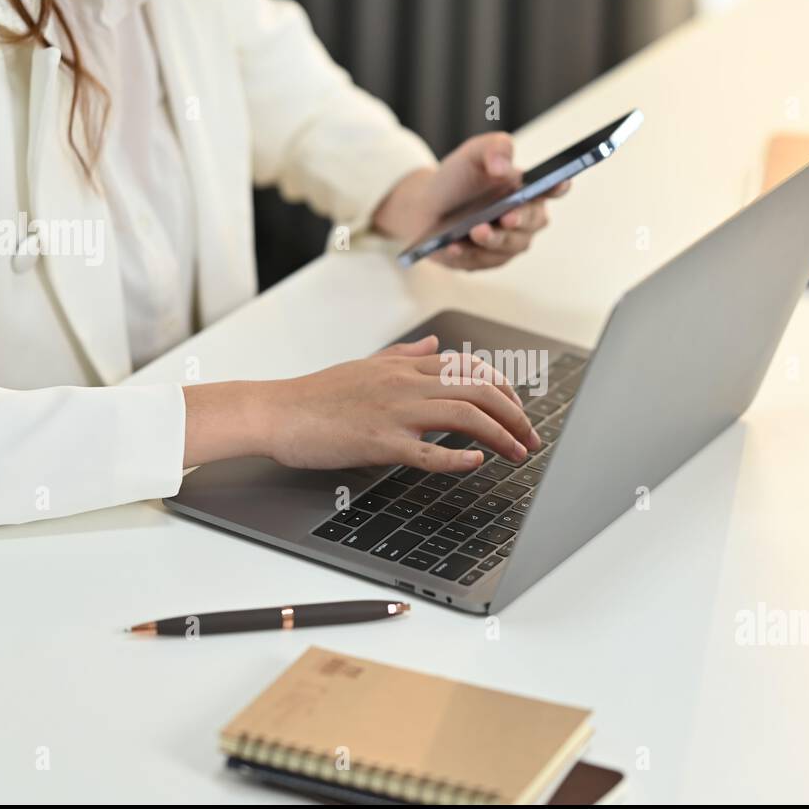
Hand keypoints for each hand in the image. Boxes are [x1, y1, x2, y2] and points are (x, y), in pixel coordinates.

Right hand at [183, 336, 540, 471]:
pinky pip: (427, 452)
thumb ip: (405, 354)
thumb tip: (433, 344)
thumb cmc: (318, 394)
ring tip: (518, 454)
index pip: (471, 368)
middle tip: (532, 439)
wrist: (276, 412)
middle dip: (515, 415)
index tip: (520, 410)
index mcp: (405, 366)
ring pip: (464, 416)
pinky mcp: (378, 442)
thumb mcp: (367, 364)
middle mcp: (405, 383)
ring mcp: (394, 412)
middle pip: (479, 390)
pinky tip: (477, 463)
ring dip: (501, 435)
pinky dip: (458, 459)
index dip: (505, 388)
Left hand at [371, 133, 569, 270]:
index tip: (560, 182)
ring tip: (476, 230)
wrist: (427, 205)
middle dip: (520, 220)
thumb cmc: (457, 179)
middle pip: (532, 222)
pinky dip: (466, 254)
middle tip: (507, 217)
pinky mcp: (485, 261)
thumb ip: (493, 148)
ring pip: (508, 246)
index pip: (552, 188)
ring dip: (493, 239)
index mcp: (528, 190)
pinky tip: (453, 246)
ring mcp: (507, 243)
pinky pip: (479, 261)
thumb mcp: (473, 154)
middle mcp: (524, 219)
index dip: (559, 186)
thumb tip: (502, 167)